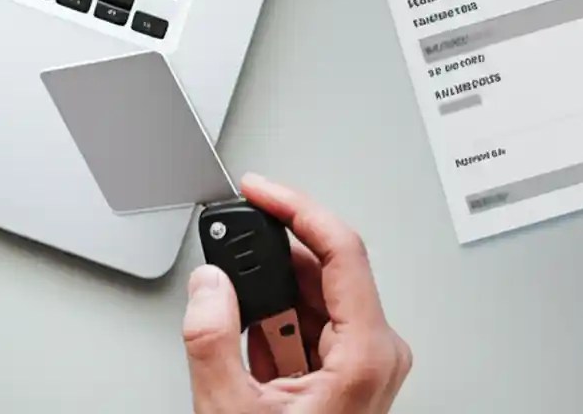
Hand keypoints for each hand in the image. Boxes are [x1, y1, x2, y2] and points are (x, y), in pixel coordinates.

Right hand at [183, 175, 411, 412]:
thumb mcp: (231, 409)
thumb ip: (212, 337)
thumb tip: (208, 284)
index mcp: (364, 354)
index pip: (341, 251)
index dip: (297, 209)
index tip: (261, 190)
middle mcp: (374, 352)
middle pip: (323, 269)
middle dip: (268, 264)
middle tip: (226, 254)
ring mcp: (362, 361)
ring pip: (309, 296)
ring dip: (266, 302)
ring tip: (238, 333)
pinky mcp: (345, 369)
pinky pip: (305, 323)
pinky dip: (271, 326)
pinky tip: (251, 352)